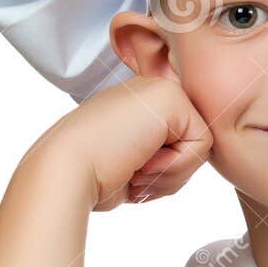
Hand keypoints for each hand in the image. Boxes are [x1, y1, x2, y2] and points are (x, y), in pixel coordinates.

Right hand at [28, 75, 213, 211]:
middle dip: (171, 173)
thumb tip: (196, 157)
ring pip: (201, 147)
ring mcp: (161, 90)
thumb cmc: (91, 176)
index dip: (164, 173)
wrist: (64, 171)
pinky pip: (203, 144)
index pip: (181, 146)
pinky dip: (176, 166)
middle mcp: (150, 92)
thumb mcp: (134, 161)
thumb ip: (163, 154)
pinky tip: (142, 163)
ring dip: (171, 173)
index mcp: (139, 105)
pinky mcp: (171, 98)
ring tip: (136, 169)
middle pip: (194, 144)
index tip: (131, 176)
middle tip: (135, 174)